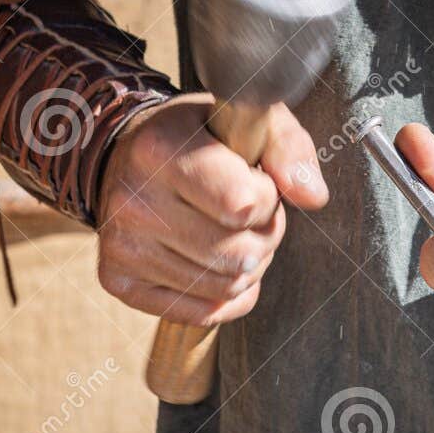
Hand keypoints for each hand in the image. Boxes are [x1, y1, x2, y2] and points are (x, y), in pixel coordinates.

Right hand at [96, 99, 327, 324]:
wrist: (129, 156)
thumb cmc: (199, 138)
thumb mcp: (246, 119)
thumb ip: (289, 149)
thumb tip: (312, 197)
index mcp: (160, 150)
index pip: (243, 204)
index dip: (267, 200)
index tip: (257, 183)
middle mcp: (133, 201)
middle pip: (238, 255)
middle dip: (265, 237)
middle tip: (253, 216)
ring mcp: (122, 245)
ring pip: (225, 286)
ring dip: (250, 266)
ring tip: (236, 234)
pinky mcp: (120, 280)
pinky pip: (202, 312)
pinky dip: (229, 296)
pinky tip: (223, 265)